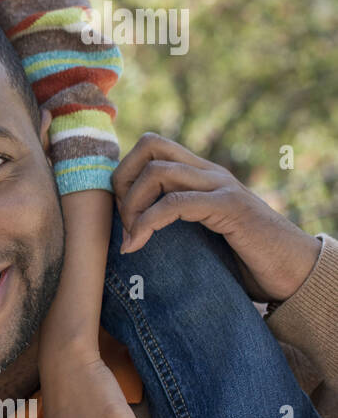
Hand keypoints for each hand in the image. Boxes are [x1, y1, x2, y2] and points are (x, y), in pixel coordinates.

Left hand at [112, 132, 321, 303]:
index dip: (125, 174)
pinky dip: (148, 222)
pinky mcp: (230, 207)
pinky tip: (139, 245)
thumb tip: (126, 232)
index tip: (121, 214)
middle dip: (122, 180)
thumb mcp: (200, 234)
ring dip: (132, 205)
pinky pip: (175, 202)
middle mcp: (211, 173)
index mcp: (202, 174)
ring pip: (158, 170)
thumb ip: (173, 221)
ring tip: (132, 238)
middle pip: (150, 145)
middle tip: (122, 221)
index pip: (152, 146)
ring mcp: (222, 186)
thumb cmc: (245, 259)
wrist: (295, 272)